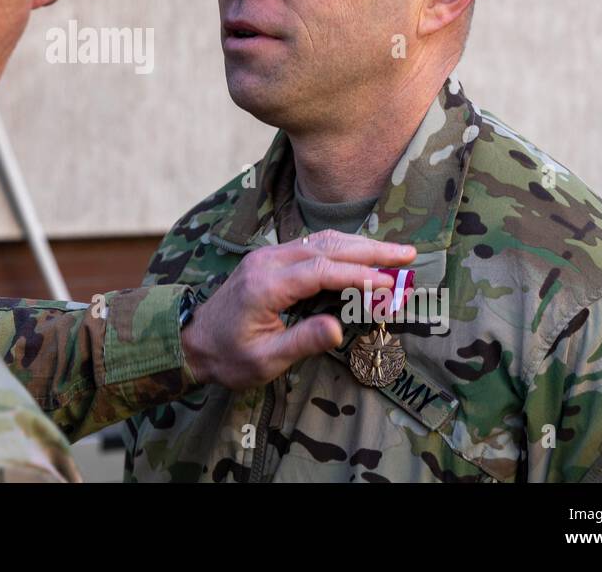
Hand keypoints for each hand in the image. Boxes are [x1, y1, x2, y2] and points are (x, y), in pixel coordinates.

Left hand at [179, 231, 415, 390]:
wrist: (192, 343)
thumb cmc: (228, 357)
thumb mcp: (264, 360)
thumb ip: (302, 342)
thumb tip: (338, 328)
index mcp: (265, 285)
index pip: (320, 271)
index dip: (357, 275)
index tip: (388, 283)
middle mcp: (267, 262)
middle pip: (326, 247)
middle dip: (370, 250)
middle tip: (409, 254)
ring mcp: (267, 256)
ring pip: (320, 241)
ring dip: (359, 245)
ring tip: (396, 252)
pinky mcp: (270, 259)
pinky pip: (311, 245)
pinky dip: (341, 248)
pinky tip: (363, 252)